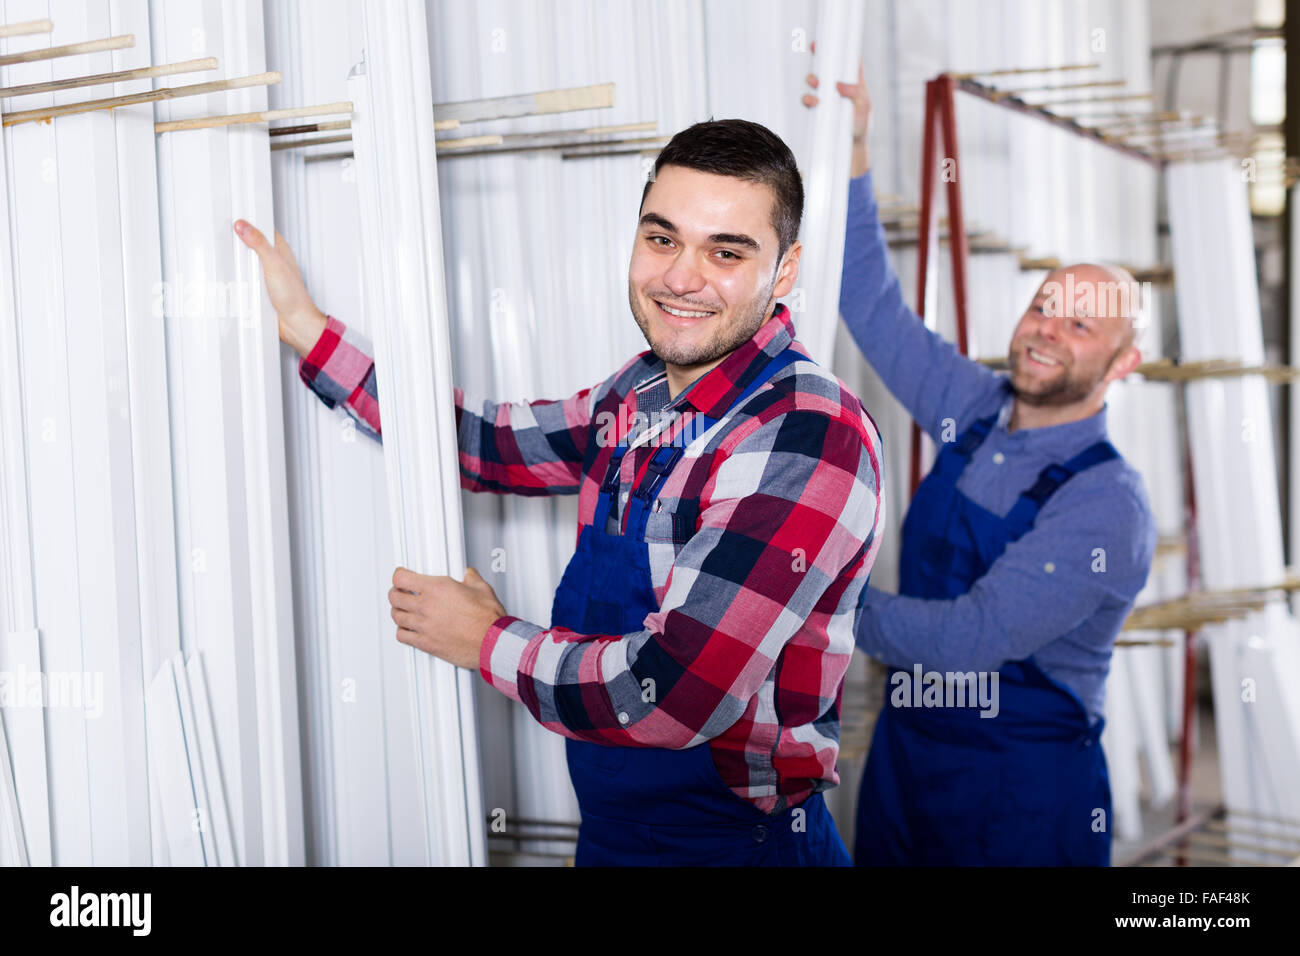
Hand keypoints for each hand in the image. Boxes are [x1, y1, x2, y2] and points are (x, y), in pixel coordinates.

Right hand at [233, 219, 327, 357]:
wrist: (294, 324)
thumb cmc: (294, 297)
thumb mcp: (274, 265)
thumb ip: (259, 244)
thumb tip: (244, 226)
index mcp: (279, 249)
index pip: (261, 228)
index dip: (247, 222)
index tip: (231, 217)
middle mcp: (272, 260)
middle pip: (248, 245)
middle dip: (235, 242)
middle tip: (220, 237)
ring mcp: (264, 274)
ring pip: (243, 262)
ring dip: (233, 262)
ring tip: (219, 256)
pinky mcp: (257, 288)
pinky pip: (242, 279)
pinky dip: (235, 278)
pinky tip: (227, 278)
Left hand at [389, 566, 507, 669]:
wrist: (491, 642)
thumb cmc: (488, 620)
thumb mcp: (482, 589)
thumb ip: (471, 578)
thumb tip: (469, 575)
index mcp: (437, 588)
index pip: (402, 579)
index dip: (399, 576)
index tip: (401, 576)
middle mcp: (426, 606)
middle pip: (394, 597)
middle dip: (395, 593)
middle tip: (400, 592)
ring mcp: (424, 626)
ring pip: (396, 616)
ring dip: (398, 611)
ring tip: (403, 610)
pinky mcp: (426, 643)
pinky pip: (402, 636)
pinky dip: (402, 631)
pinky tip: (407, 629)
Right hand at [802, 41, 871, 175]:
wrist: (851, 147)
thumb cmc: (862, 126)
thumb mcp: (864, 108)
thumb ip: (856, 94)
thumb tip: (840, 85)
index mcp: (854, 82)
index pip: (848, 61)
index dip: (841, 49)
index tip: (832, 41)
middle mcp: (838, 87)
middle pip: (827, 66)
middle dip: (819, 58)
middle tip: (817, 52)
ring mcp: (827, 97)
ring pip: (815, 81)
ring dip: (813, 79)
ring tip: (816, 83)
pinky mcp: (817, 109)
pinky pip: (808, 99)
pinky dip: (808, 98)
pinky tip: (814, 102)